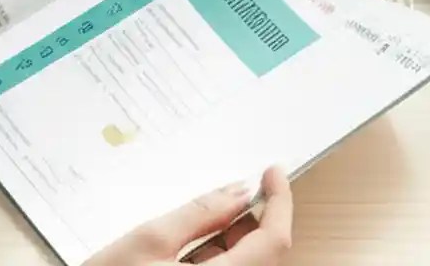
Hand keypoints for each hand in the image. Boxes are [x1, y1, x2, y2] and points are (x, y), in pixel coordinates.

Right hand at [85, 167, 293, 265]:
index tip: (273, 172)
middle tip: (225, 196)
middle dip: (248, 220)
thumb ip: (200, 213)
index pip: (275, 240)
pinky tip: (183, 252)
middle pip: (263, 253)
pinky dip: (216, 258)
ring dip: (229, 241)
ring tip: (188, 231)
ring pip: (246, 263)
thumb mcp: (150, 240)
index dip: (279, 201)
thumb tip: (238, 191)